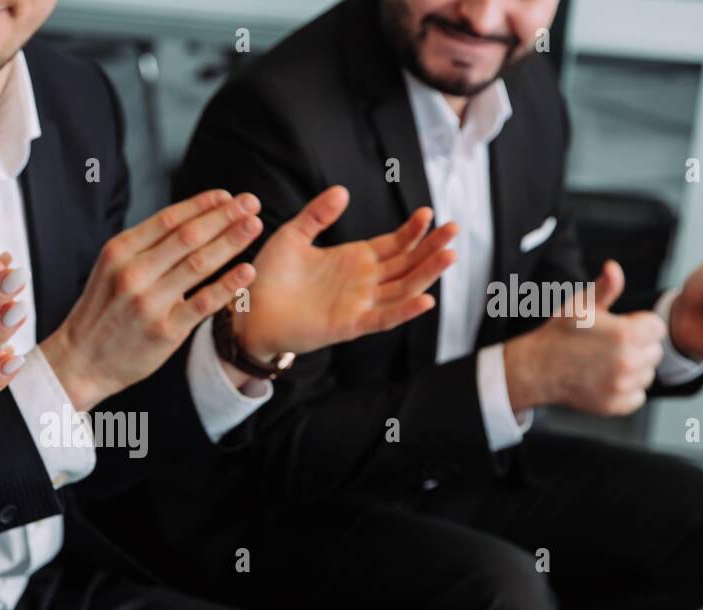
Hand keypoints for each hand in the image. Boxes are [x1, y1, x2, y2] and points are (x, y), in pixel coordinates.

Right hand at [40, 189, 262, 410]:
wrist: (80, 361)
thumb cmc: (102, 313)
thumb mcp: (111, 270)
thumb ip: (144, 248)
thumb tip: (189, 222)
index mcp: (120, 252)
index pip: (169, 219)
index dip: (203, 205)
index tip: (228, 196)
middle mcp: (133, 272)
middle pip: (188, 236)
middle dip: (224, 216)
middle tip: (252, 202)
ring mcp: (148, 302)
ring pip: (198, 264)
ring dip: (231, 242)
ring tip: (254, 226)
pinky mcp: (163, 331)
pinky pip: (202, 303)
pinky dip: (227, 285)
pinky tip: (247, 271)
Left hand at [236, 186, 456, 358]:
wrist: (247, 311)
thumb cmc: (268, 276)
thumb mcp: (293, 236)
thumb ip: (317, 215)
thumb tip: (343, 191)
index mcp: (353, 260)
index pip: (393, 244)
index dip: (412, 231)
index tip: (428, 212)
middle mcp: (362, 282)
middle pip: (406, 264)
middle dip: (431, 247)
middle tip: (454, 228)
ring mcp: (358, 305)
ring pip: (402, 288)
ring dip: (427, 274)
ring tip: (450, 254)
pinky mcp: (348, 325)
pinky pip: (382, 319)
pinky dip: (404, 311)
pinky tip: (426, 298)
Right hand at [504, 260, 664, 416]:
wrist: (536, 368)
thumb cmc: (558, 335)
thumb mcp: (580, 305)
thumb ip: (605, 287)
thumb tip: (613, 267)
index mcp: (625, 335)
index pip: (656, 328)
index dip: (637, 325)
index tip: (618, 328)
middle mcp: (627, 362)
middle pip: (655, 352)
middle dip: (638, 347)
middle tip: (608, 347)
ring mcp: (621, 386)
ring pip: (647, 375)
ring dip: (633, 369)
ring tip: (606, 363)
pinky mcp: (615, 405)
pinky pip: (637, 397)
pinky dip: (625, 391)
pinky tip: (605, 380)